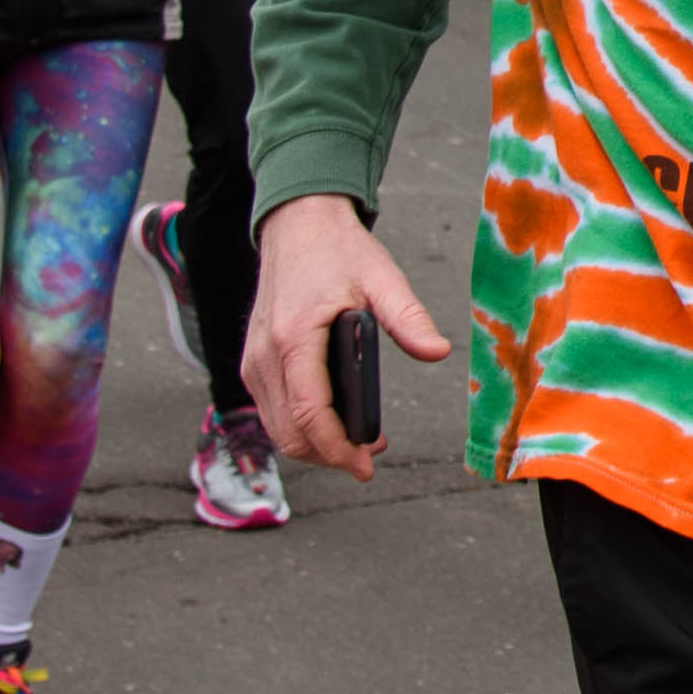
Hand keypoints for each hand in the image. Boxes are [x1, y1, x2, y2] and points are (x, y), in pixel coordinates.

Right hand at [244, 193, 454, 476]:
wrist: (297, 226)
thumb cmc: (339, 252)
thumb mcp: (382, 278)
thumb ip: (408, 317)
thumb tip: (438, 352)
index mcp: (293, 337)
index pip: (310, 413)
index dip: (338, 448)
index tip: (366, 467)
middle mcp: (265, 355)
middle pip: (291, 432)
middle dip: (330, 455)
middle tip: (370, 457)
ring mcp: (254, 361)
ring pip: (278, 429)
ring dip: (315, 446)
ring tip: (359, 441)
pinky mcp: (254, 362)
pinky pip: (272, 412)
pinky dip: (300, 428)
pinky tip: (336, 423)